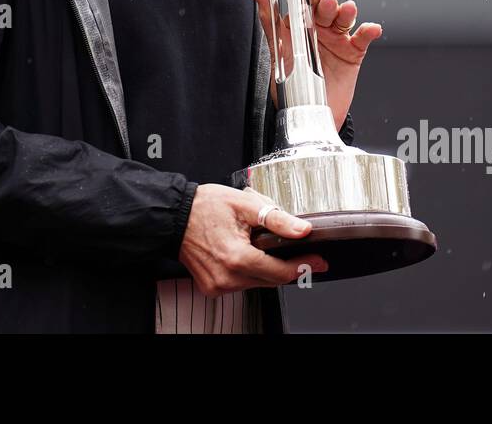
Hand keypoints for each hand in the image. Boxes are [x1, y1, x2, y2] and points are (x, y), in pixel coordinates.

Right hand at [177, 185, 328, 295]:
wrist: (174, 216)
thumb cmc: (204, 207)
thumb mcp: (245, 204)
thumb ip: (277, 219)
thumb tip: (302, 229)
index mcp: (236, 257)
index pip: (280, 272)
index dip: (303, 266)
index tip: (317, 262)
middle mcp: (227, 277)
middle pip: (271, 280)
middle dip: (286, 266)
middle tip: (301, 253)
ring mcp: (218, 285)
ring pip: (256, 283)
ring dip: (265, 268)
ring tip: (259, 244)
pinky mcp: (212, 287)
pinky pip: (241, 283)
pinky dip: (248, 271)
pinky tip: (244, 253)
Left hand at [250, 0, 381, 129]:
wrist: (307, 114)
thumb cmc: (290, 85)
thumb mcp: (278, 52)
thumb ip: (269, 22)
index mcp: (300, 25)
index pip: (307, 2)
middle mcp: (319, 29)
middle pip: (327, 8)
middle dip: (328, 1)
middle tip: (328, 0)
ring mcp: (337, 40)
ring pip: (344, 19)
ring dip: (347, 12)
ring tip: (348, 9)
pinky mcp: (352, 53)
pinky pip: (362, 39)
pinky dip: (368, 31)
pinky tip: (371, 28)